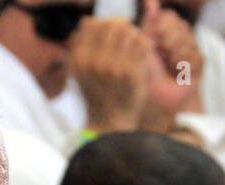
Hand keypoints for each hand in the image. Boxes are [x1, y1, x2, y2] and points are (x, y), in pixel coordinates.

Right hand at [71, 17, 152, 133]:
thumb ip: (80, 46)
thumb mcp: (79, 71)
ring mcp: (113, 68)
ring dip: (135, 35)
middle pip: (112, 24)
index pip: (91, 24)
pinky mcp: (131, 73)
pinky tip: (143, 53)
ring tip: (135, 45)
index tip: (110, 33)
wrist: (109, 123)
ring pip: (129, 31)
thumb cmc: (97, 93)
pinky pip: (143, 44)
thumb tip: (88, 21)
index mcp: (79, 60)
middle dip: (122, 28)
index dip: (103, 24)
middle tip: (127, 37)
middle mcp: (94, 62)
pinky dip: (145, 45)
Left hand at [142, 0, 204, 117]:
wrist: (158, 99)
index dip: (162, 27)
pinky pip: (195, 55)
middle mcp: (179, 37)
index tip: (156, 42)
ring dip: (175, 55)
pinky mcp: (199, 62)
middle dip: (169, 41)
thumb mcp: (144, 46)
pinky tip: (178, 73)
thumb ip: (149, 23)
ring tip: (169, 67)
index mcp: (165, 30)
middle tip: (164, 55)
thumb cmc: (148, 74)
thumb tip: (150, 0)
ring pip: (188, 40)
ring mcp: (191, 48)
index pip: (169, 17)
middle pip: (180, 25)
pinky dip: (183, 65)